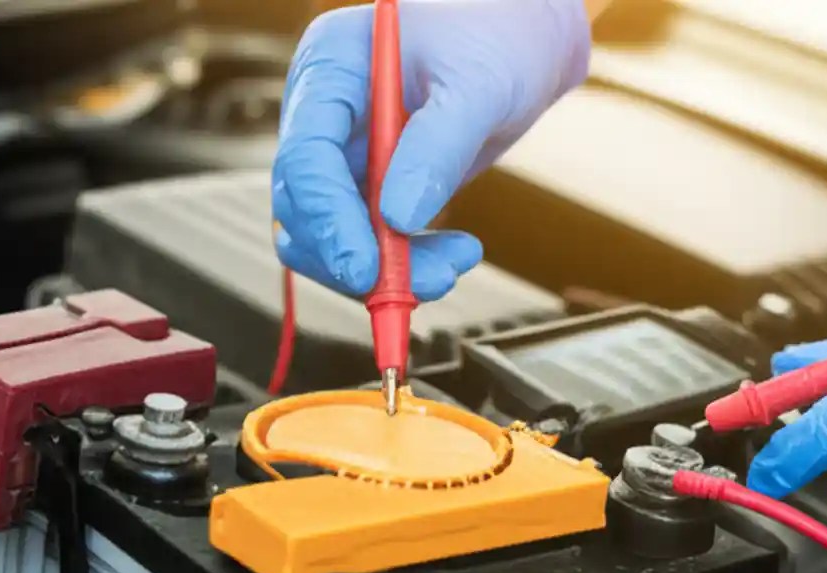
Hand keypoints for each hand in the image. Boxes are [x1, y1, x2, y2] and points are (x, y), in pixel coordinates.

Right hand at [272, 0, 590, 299]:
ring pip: (331, 238)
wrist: (523, 41)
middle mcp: (323, 114)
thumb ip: (435, 147)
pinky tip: (454, 254)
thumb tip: (398, 218)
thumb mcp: (477, 84)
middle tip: (420, 283)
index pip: (304, 157)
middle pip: (303, 208)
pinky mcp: (369, 187)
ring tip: (452, 267)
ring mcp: (342, 153)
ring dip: (384, 271)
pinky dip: (405, 265)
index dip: (329, 220)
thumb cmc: (497, 36)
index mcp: (329, 68)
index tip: (364, 267)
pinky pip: (368, 242)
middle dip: (356, 256)